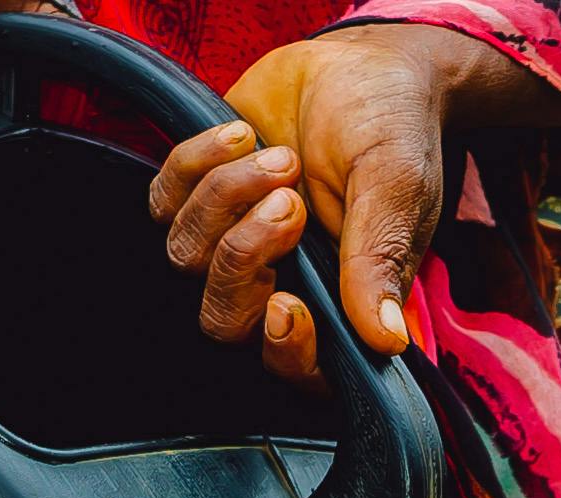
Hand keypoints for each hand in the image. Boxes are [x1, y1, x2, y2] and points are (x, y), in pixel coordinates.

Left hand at [147, 23, 560, 385]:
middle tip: (289, 202)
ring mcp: (233, 244)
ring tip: (280, 159)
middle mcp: (282, 286)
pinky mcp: (198, 198)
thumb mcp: (396, 186)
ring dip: (226, 200)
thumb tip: (388, 339)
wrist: (357, 63)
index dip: (284, 351)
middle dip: (244, 260)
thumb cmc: (389, 128)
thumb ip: (382, 258)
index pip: (301, 370)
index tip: (287, 305)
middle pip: (224, 322)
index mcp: (340, 305)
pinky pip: (164, 203)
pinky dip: (196, 163)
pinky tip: (243, 134)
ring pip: (188, 260)